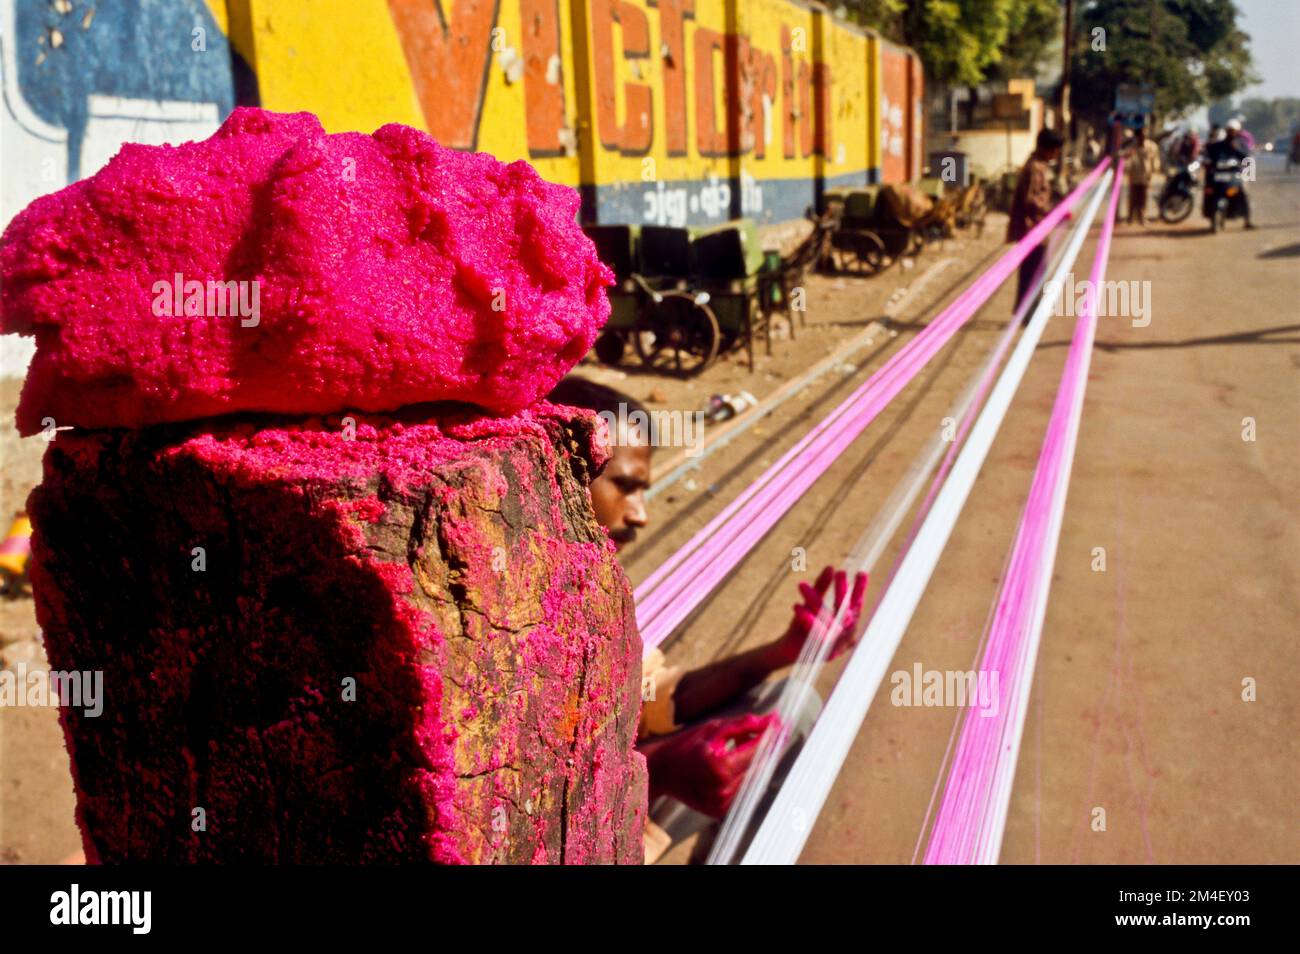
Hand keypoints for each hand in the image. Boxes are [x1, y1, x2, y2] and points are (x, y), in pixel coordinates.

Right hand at [642, 712, 779, 818]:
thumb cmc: (686, 745)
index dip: (772, 736)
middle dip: (770, 748)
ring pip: (754, 779)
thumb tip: (769, 721)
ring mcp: (722, 803)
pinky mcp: (720, 811)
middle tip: (778, 732)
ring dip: (759, 762)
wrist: (661, 771)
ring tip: (754, 744)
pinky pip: (743, 790)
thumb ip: (742, 726)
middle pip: (760, 766)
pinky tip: (740, 762)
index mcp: (719, 765)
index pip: (756, 750)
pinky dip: (747, 775)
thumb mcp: (712, 728)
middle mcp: (722, 787)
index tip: (782, 724)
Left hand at [773, 566, 867, 666]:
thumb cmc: (806, 624)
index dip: (860, 590)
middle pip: (844, 609)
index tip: (861, 573)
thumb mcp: (814, 603)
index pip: (856, 603)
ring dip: (815, 601)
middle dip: (842, 591)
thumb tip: (831, 567)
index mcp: (847, 622)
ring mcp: (832, 642)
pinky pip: (812, 631)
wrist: (790, 650)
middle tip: (841, 572)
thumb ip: (822, 586)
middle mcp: (844, 632)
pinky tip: (797, 606)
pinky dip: (805, 618)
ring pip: (825, 619)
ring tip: (802, 586)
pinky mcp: (818, 649)